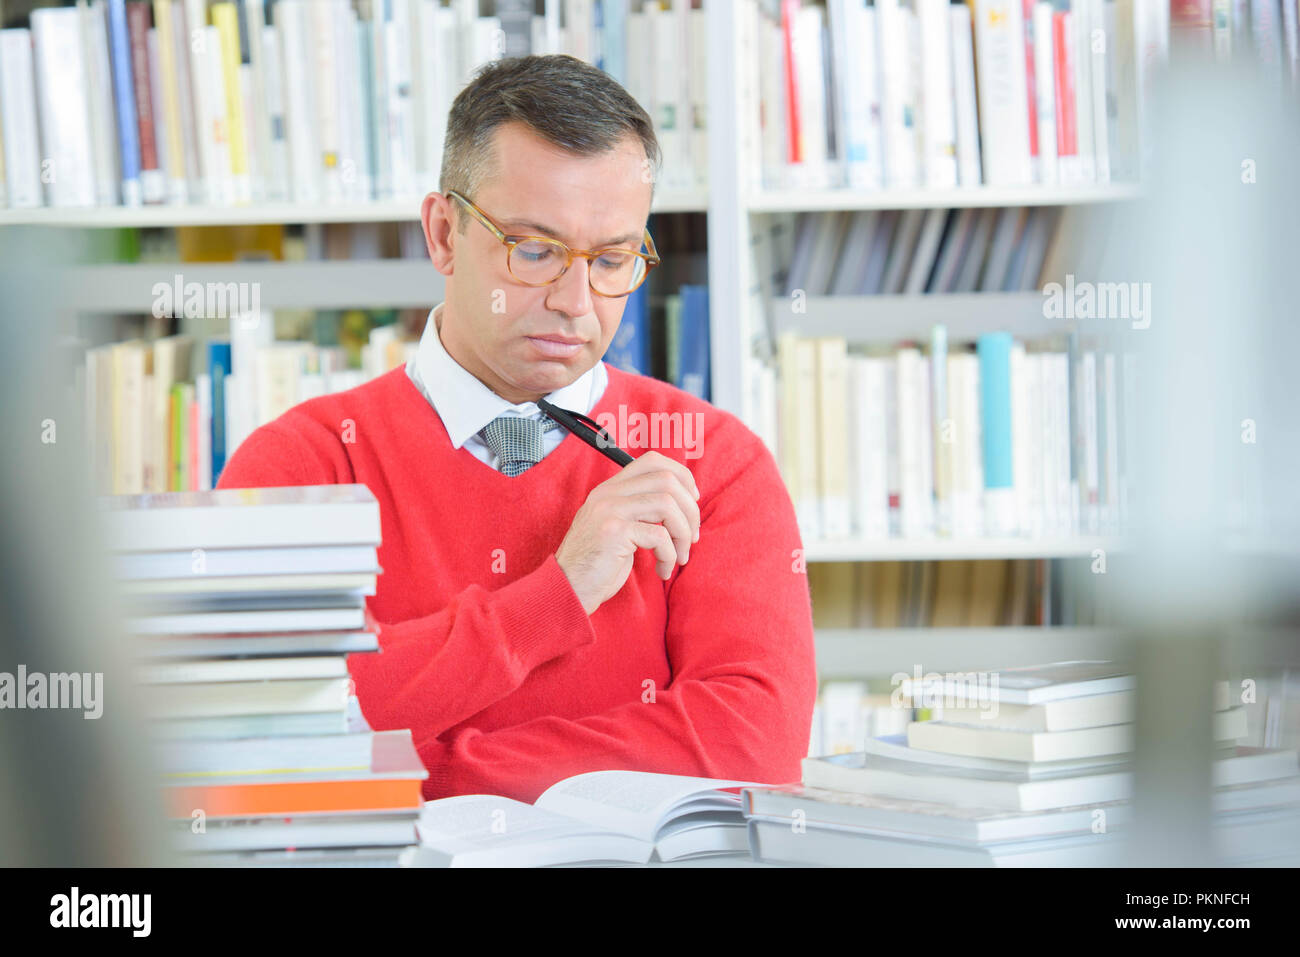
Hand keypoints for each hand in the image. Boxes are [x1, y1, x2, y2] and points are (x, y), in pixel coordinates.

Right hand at [555, 451, 701, 614]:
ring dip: (683, 533)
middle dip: (690, 510)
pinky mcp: (614, 531)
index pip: (652, 461)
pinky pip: (659, 535)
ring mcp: (610, 510)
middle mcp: (608, 494)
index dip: (681, 476)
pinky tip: (663, 570)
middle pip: (666, 480)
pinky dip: (669, 555)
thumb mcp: (618, 528)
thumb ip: (640, 511)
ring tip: (680, 556)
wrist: (568, 588)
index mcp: (610, 489)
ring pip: (667, 504)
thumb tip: (683, 504)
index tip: (692, 500)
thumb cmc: (598, 565)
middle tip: (692, 537)